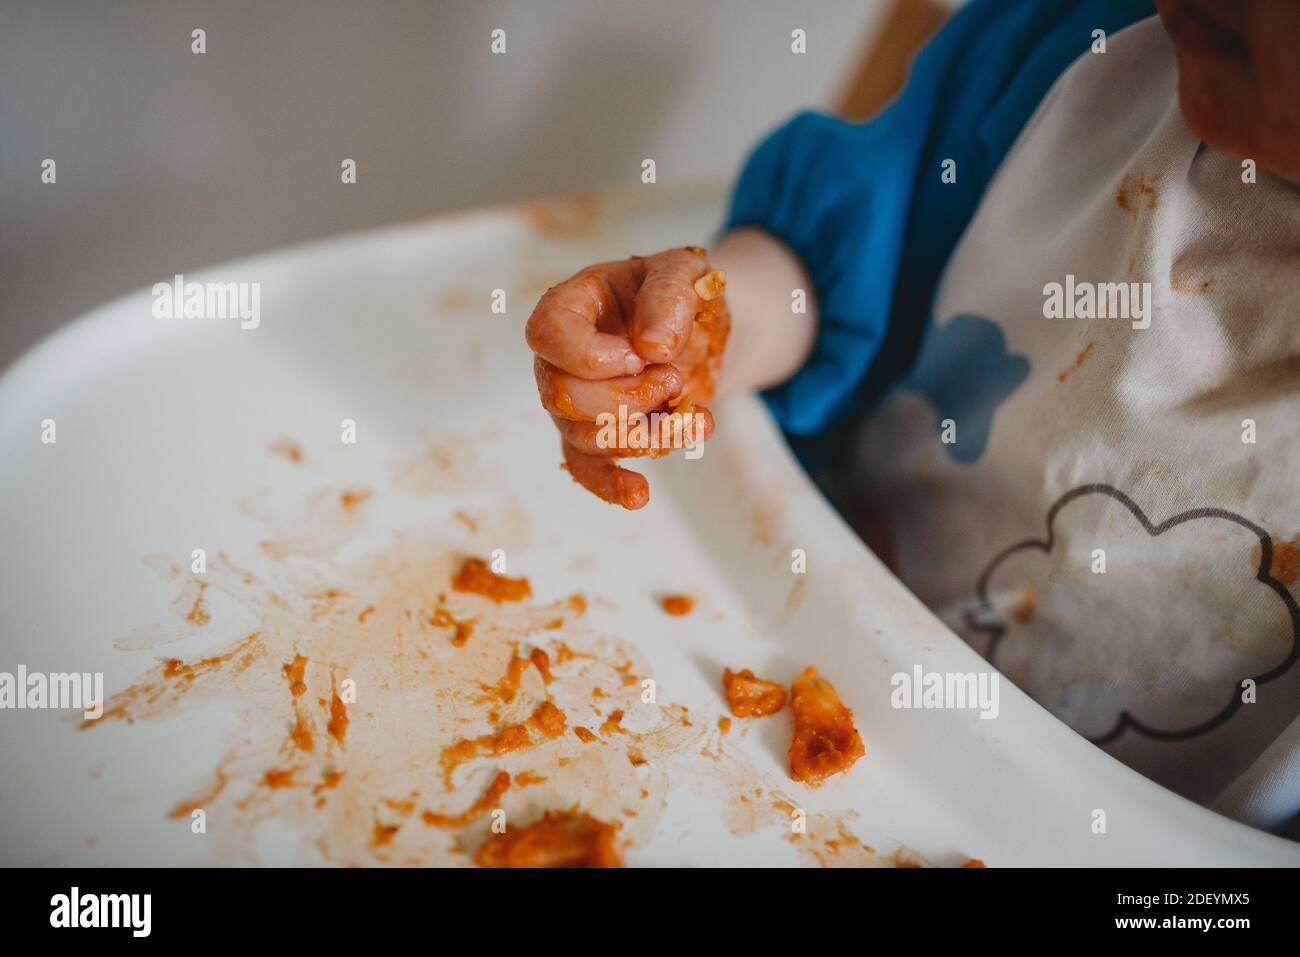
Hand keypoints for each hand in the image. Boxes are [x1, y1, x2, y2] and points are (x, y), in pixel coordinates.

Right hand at [525, 247, 728, 508]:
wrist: (697, 330)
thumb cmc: (678, 294)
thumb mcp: (683, 273)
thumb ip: (669, 297)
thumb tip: (653, 348)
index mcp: (569, 307)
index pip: (547, 335)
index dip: (589, 355)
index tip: (639, 355)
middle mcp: (559, 359)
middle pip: (565, 396)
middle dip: (627, 397)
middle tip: (673, 377)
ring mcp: (574, 404)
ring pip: (588, 437)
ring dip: (649, 433)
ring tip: (695, 415)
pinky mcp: (596, 438)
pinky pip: (589, 471)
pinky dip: (613, 485)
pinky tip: (639, 495)